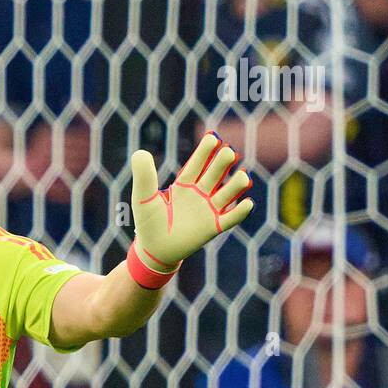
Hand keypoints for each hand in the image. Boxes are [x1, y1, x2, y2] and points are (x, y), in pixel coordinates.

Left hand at [130, 132, 253, 275]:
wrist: (154, 250)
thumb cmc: (148, 222)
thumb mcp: (143, 197)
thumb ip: (144, 176)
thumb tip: (140, 152)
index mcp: (184, 185)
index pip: (197, 164)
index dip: (205, 151)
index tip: (213, 137)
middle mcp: (199, 194)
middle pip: (214, 175)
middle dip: (222, 163)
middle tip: (229, 152)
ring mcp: (208, 210)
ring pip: (227, 194)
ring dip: (236, 185)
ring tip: (243, 176)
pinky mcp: (213, 227)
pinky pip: (230, 219)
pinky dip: (239, 212)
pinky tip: (247, 203)